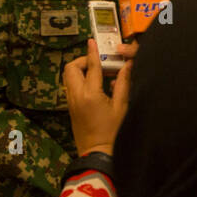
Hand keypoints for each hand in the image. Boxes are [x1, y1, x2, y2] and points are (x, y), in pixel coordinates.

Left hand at [63, 38, 130, 154]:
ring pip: (69, 77)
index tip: (92, 41)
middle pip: (71, 68)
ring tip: (99, 75)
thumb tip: (127, 66)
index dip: (92, 52)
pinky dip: (81, 81)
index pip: (91, 67)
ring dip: (81, 71)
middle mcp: (77, 96)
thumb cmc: (112, 133)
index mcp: (90, 94)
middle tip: (99, 63)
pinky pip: (72, 87)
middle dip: (83, 61)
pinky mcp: (71, 108)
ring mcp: (71, 102)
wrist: (97, 154)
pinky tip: (96, 87)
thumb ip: (123, 84)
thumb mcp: (122, 107)